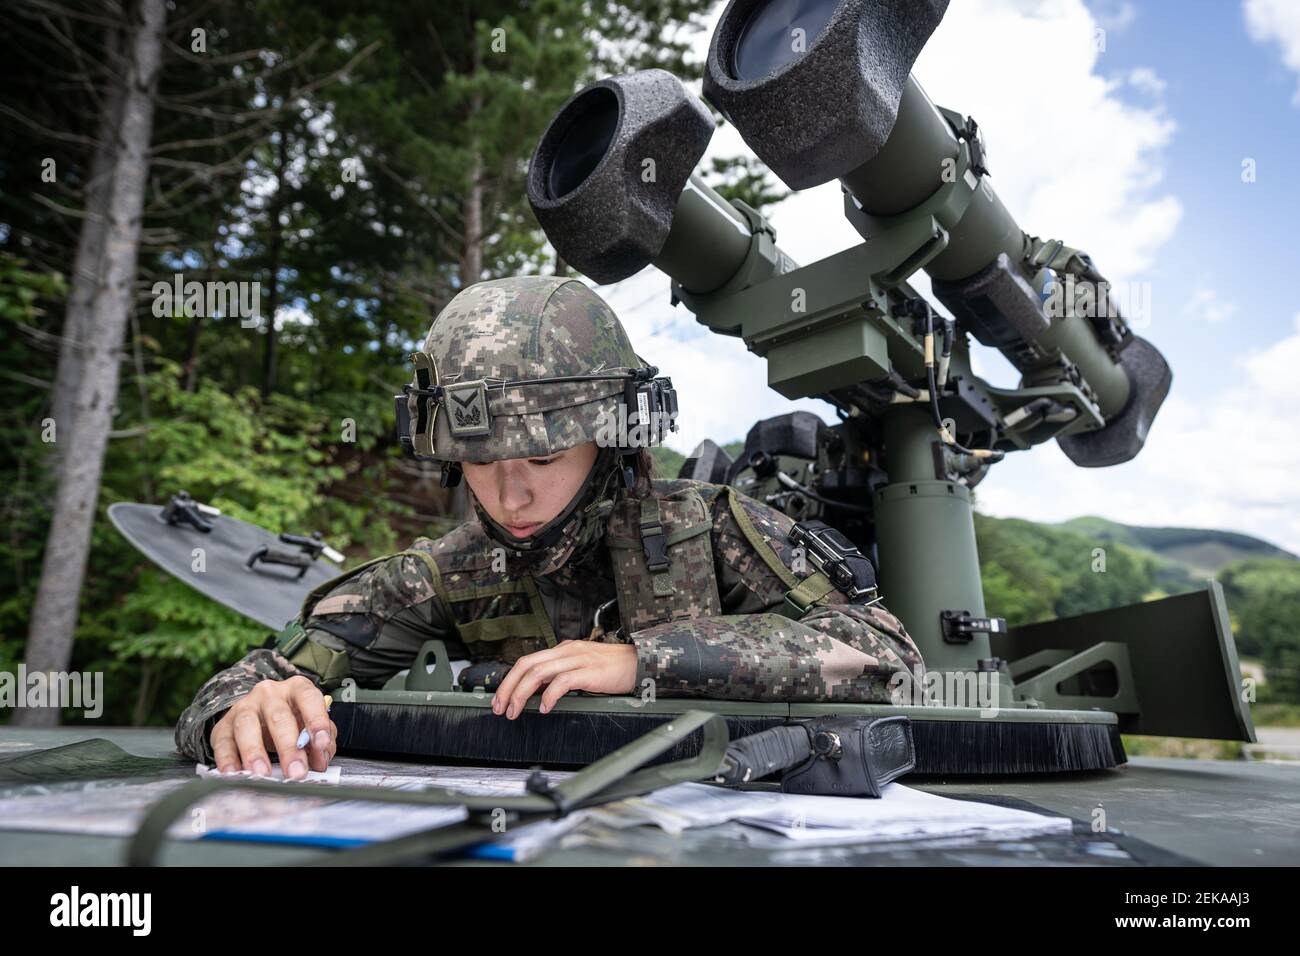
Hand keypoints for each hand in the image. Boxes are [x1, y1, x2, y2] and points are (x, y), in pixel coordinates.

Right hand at [209, 675, 335, 777]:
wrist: (258, 715)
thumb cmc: (292, 721)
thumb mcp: (310, 726)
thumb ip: (321, 743)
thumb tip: (319, 761)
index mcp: (296, 688)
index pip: (308, 698)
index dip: (316, 720)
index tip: (321, 744)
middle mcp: (269, 694)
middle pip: (278, 717)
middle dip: (289, 747)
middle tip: (296, 773)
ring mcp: (243, 707)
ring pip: (247, 726)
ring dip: (254, 752)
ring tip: (262, 774)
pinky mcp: (223, 726)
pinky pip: (223, 743)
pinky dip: (227, 760)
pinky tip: (234, 774)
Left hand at [492, 641, 636, 718]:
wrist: (641, 663)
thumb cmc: (615, 668)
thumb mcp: (583, 667)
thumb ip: (561, 675)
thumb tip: (537, 691)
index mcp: (564, 650)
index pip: (528, 661)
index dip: (510, 680)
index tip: (501, 698)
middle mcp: (567, 651)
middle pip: (527, 665)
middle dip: (509, 686)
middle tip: (500, 706)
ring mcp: (578, 660)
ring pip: (539, 673)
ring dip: (522, 693)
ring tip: (515, 711)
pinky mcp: (589, 672)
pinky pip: (562, 682)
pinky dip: (549, 696)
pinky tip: (545, 708)